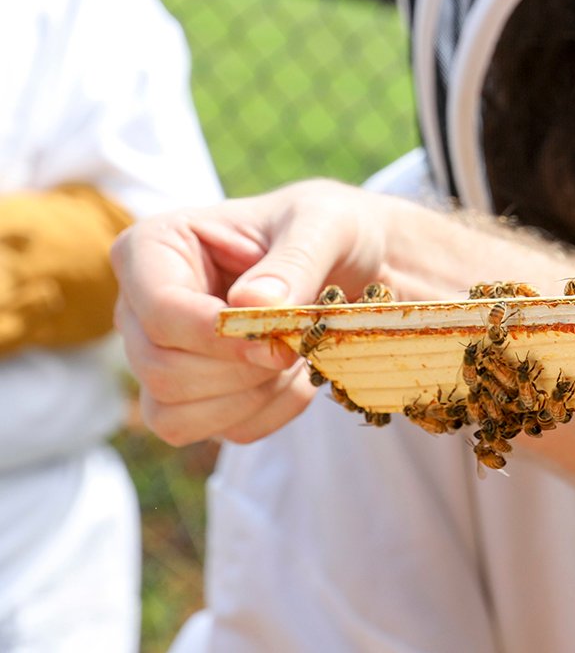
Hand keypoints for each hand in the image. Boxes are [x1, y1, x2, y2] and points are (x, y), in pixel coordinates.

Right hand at [112, 180, 386, 445]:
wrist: (353, 261)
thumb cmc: (329, 229)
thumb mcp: (325, 225)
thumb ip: (294, 260)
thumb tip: (250, 302)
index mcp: (154, 247)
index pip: (159, 310)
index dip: (217, 336)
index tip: (279, 340)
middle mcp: (140, 307)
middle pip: (161, 369)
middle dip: (240, 370)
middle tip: (299, 344)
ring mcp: (158, 355)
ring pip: (174, 413)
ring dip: (252, 396)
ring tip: (298, 355)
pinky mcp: (189, 397)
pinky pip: (212, 431)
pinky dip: (267, 413)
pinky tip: (296, 377)